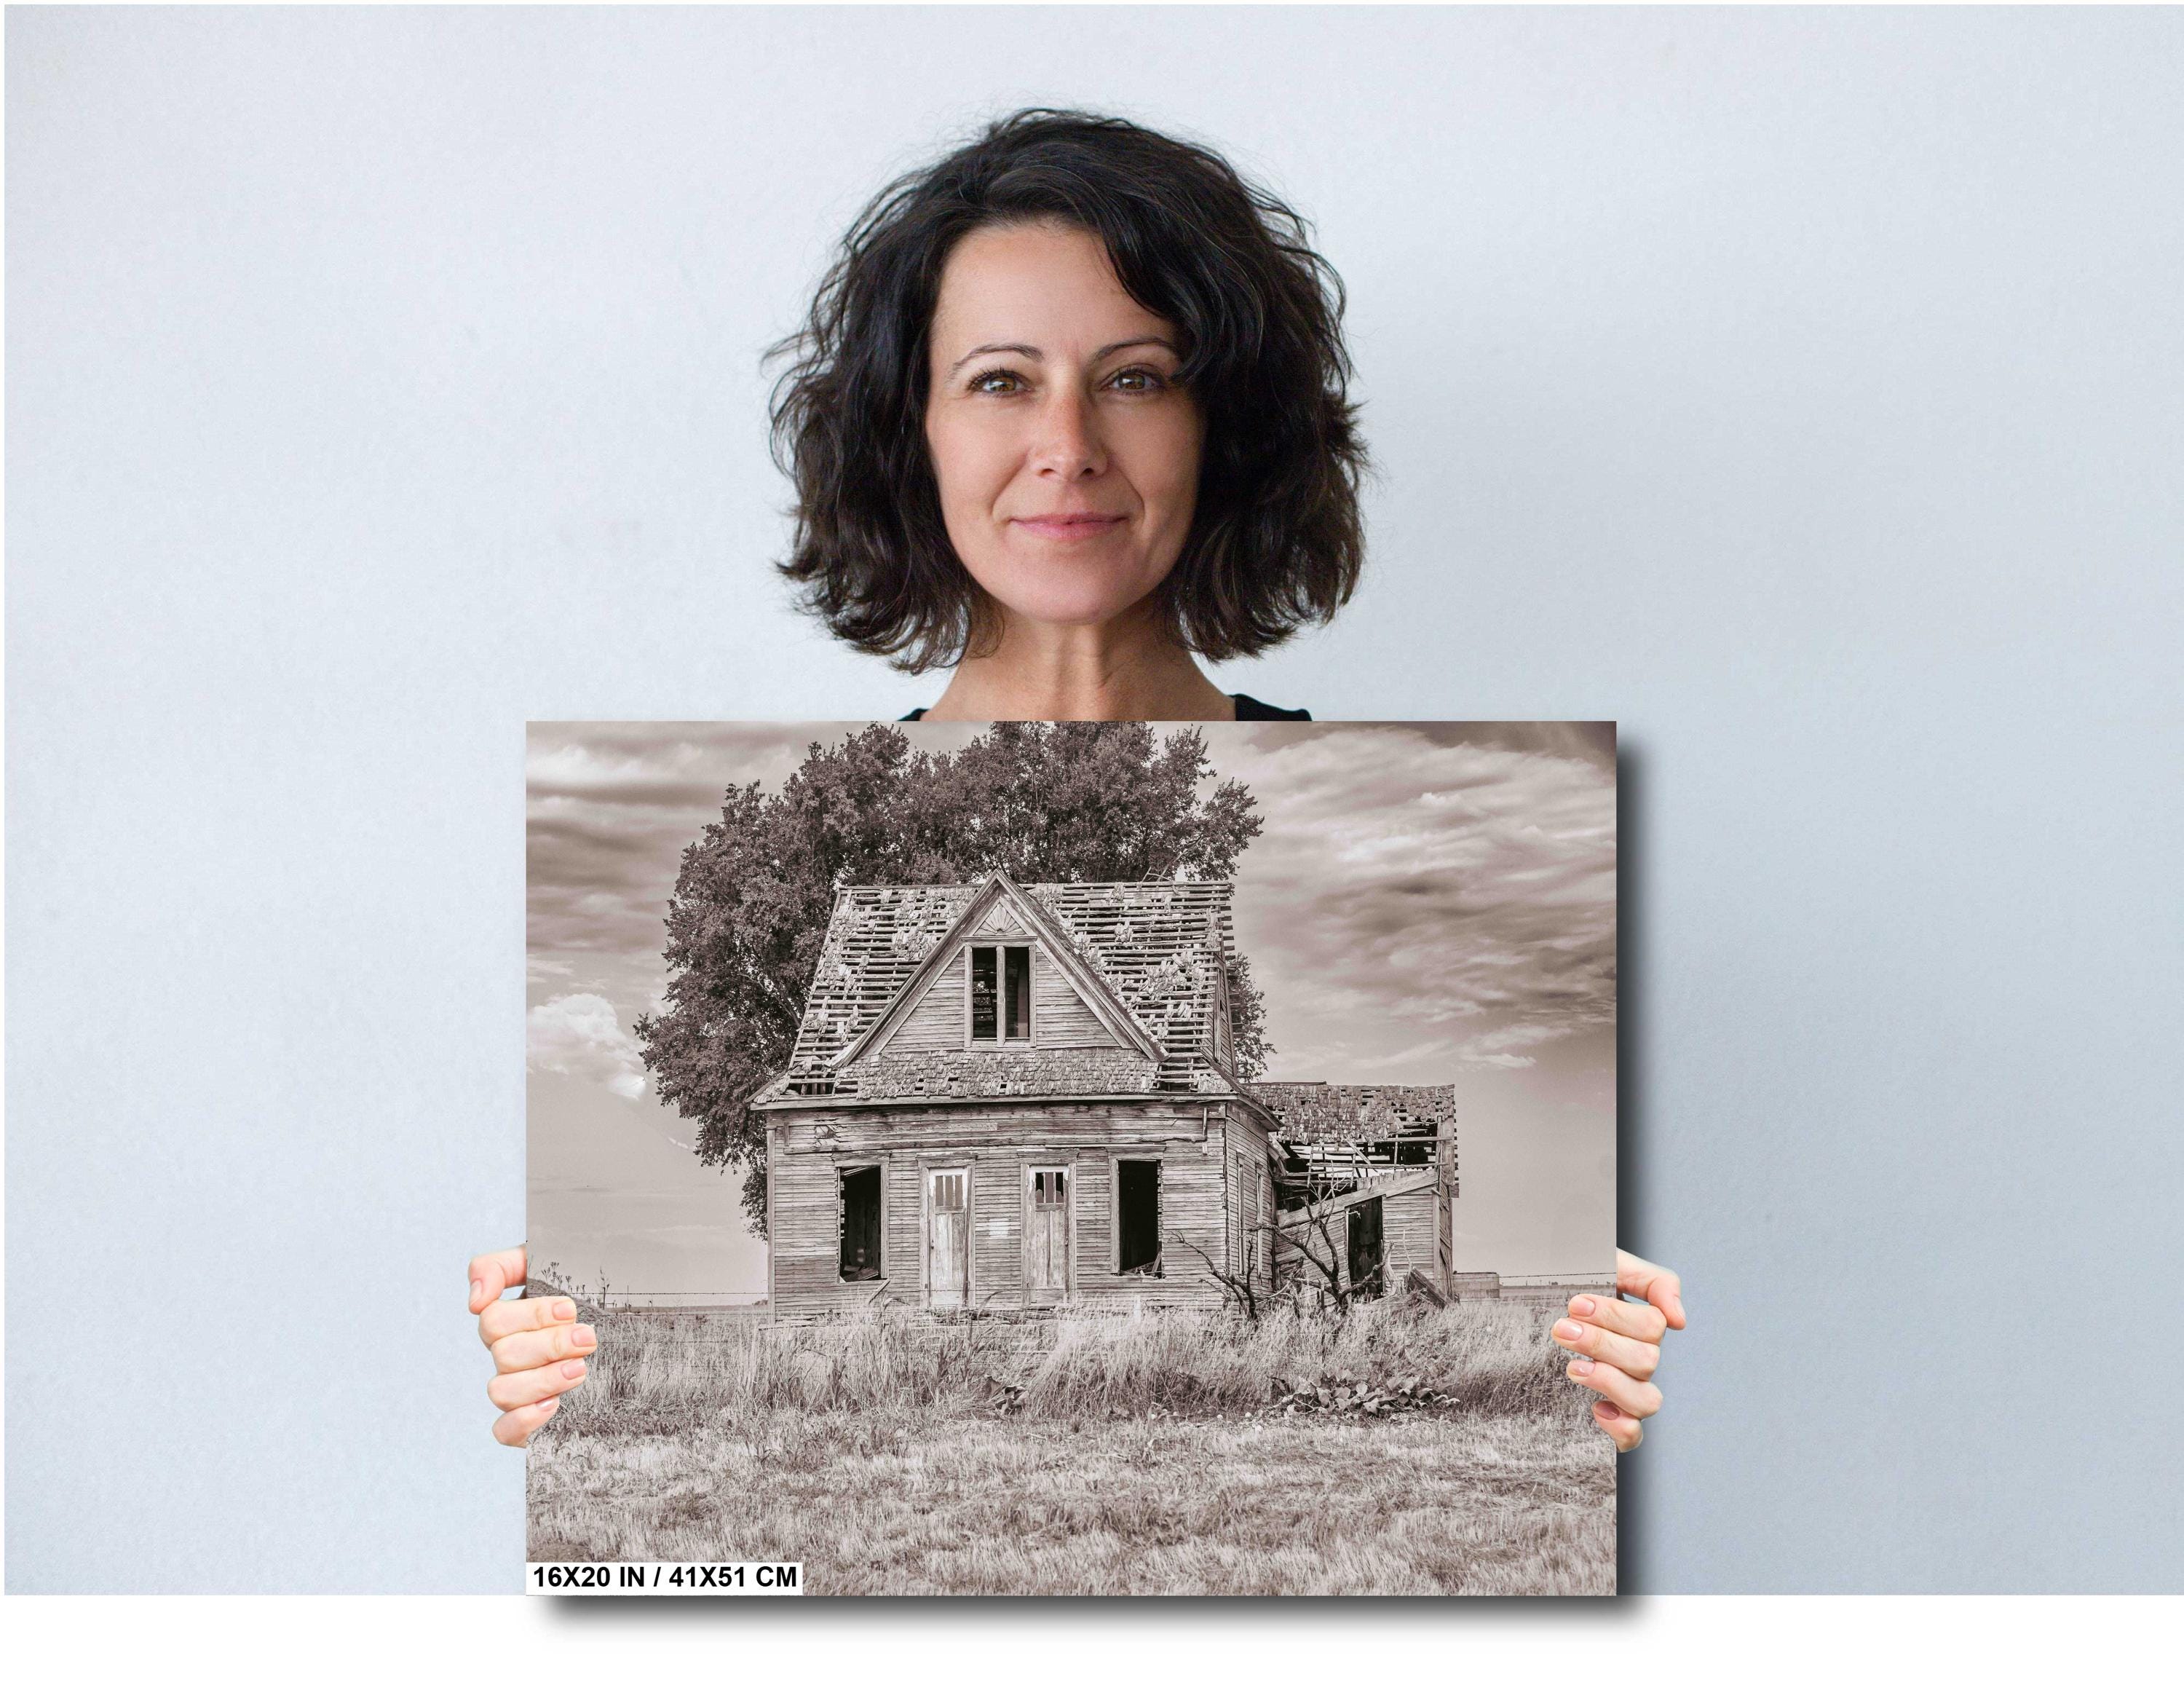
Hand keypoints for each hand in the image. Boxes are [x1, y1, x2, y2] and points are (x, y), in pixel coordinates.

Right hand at [468, 1245, 597, 1447]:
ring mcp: (516, 1389)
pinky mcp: (526, 1422)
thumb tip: (475, 1300)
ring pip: (501, 1391)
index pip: (493, 1319)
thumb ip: (501, 1267)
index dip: (531, 1315)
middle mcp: (508, 1356)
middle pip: (504, 1355)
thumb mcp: (545, 1264)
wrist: (625, 1330)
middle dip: (550, 1345)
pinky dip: (524, 1420)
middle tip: (588, 1339)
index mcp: (508, 1321)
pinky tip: (553, 1405)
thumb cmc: (581, 1292)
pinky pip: (503, 1431)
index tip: (569, 1309)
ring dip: (543, 1380)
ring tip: (580, 1370)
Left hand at [1551, 1248, 1685, 1451]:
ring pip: (1646, 1400)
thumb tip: (1679, 1320)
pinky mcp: (1609, 1415)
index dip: (1615, 1316)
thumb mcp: (1610, 1264)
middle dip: (1601, 1343)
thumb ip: (1654, 1281)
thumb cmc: (1571, 1281)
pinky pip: (1633, 1436)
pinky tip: (1597, 1409)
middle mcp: (1638, 1359)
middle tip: (1562, 1329)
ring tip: (1573, 1367)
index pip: (1652, 1326)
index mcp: (1641, 1324)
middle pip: (1646, 1361)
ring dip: (1610, 1381)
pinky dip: (1622, 1427)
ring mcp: (1625, 1388)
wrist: (1528, 1299)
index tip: (1576, 1304)